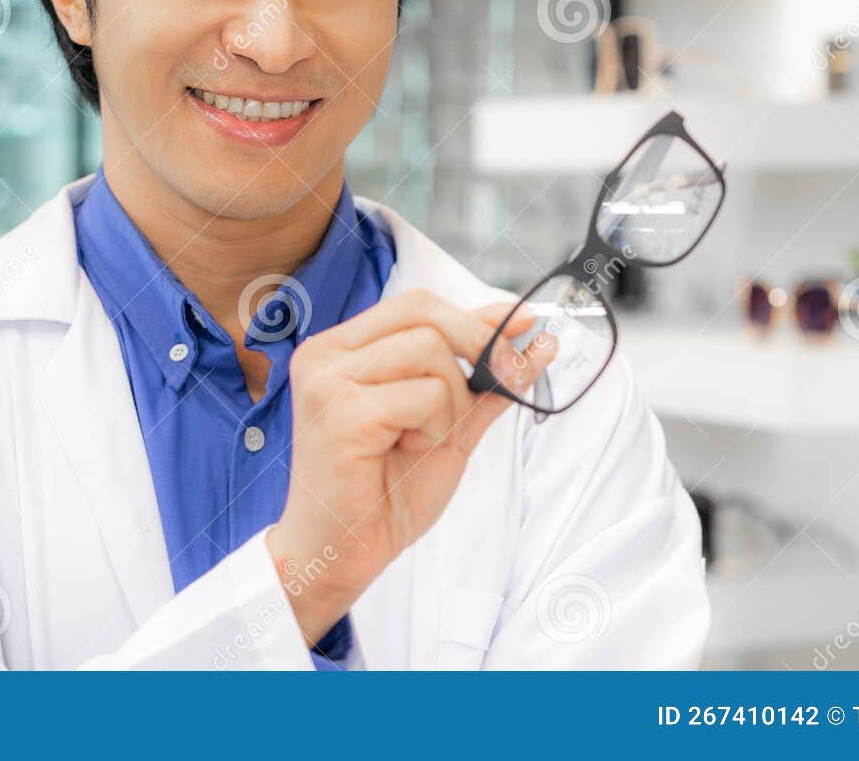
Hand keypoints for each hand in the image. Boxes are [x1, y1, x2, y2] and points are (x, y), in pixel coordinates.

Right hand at [265, 289, 547, 644]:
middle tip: (497, 384)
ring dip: (451, 402)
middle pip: (425, 314)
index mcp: (341, 349)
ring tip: (422, 440)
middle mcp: (325, 354)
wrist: (341, 554)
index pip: (416, 304)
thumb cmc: (383, 493)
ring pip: (431, 353)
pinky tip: (408, 452)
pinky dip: (436, 426)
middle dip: (477, 346)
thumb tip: (532, 334)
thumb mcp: (445, 424)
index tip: (524, 326)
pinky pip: (425, 394)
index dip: (475, 315)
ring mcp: (328, 380)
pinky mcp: (342, 413)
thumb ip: (482, 378)